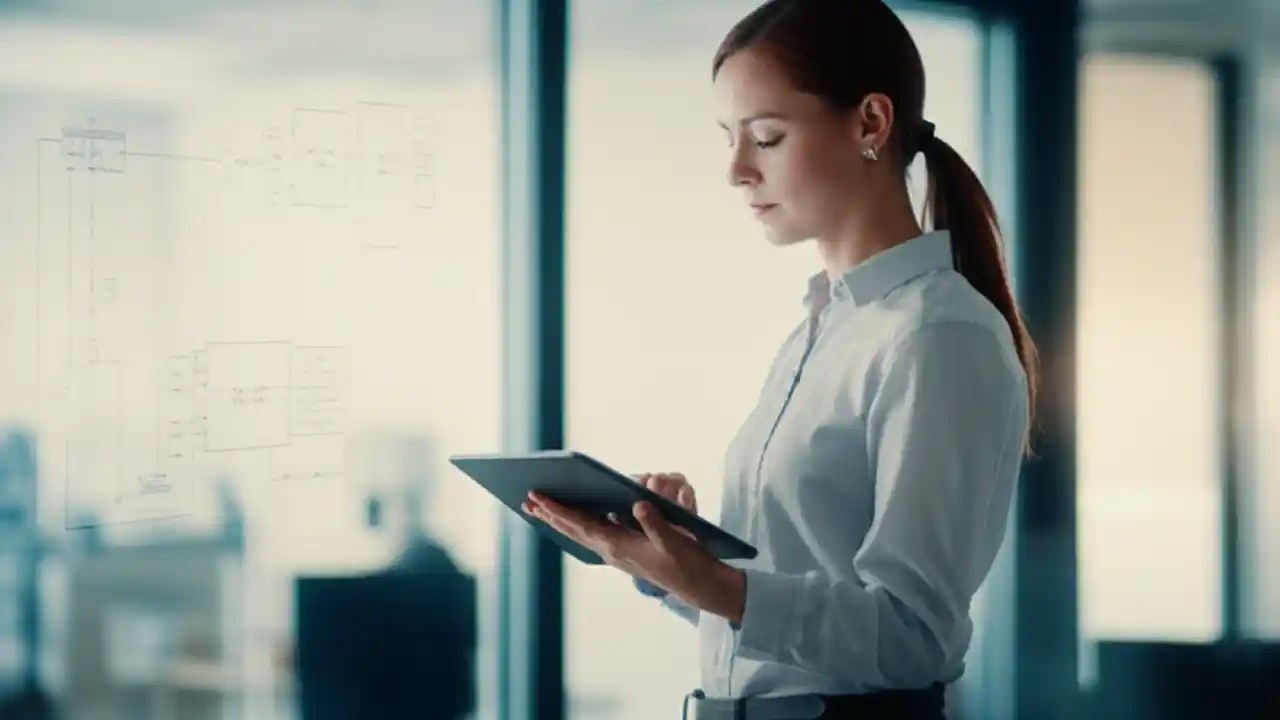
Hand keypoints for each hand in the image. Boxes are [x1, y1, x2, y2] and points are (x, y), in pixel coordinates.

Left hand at [520, 474, 743, 621]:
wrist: (700, 587)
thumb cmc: (688, 563)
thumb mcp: (675, 541)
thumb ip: (656, 523)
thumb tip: (639, 504)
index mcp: (619, 546)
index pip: (580, 525)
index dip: (558, 510)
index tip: (538, 497)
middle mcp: (612, 551)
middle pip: (573, 530)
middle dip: (550, 515)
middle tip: (527, 500)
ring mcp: (617, 554)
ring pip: (580, 534)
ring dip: (560, 521)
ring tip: (541, 510)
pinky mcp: (625, 554)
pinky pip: (593, 537)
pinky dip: (578, 526)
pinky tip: (575, 521)